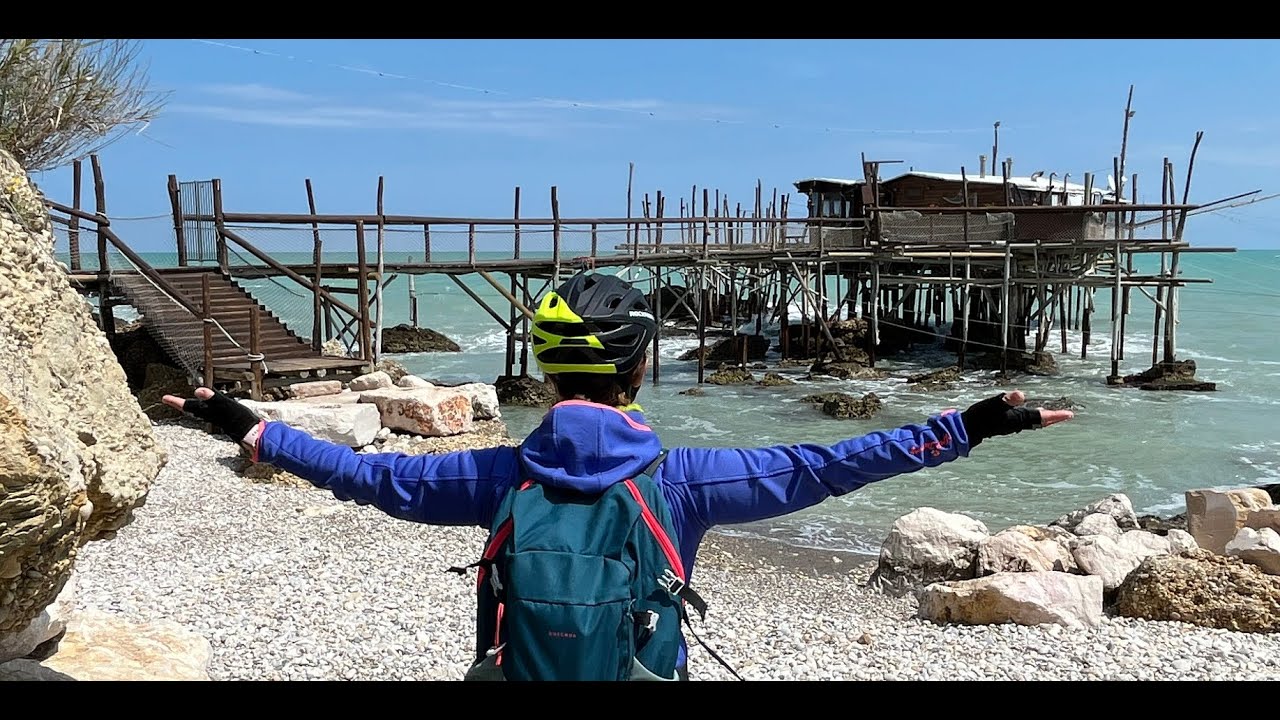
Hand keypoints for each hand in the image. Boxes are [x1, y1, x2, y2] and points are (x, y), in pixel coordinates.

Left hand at [161, 387, 261, 442]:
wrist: (252, 433)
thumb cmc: (239, 419)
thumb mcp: (225, 405)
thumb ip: (212, 398)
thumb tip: (198, 391)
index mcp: (207, 412)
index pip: (188, 405)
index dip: (176, 402)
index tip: (164, 398)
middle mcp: (210, 416)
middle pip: (192, 409)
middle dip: (181, 404)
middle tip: (170, 400)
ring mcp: (218, 418)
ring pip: (200, 412)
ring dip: (192, 407)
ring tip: (187, 404)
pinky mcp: (226, 419)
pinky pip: (210, 413)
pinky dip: (206, 409)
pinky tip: (210, 409)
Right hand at [955, 390, 1072, 447]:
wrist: (968, 429)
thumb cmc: (981, 416)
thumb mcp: (994, 403)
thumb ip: (1006, 399)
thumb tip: (1020, 395)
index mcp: (1019, 418)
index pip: (1042, 417)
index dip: (1056, 415)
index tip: (1070, 414)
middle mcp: (1017, 423)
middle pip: (1040, 421)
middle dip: (1053, 418)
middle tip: (1067, 415)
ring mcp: (1011, 424)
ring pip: (1032, 422)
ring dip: (1043, 419)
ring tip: (1052, 415)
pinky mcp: (1005, 423)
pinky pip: (1024, 421)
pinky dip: (1032, 418)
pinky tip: (1029, 415)